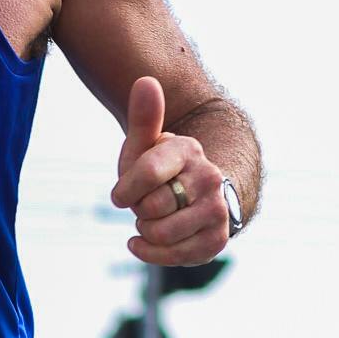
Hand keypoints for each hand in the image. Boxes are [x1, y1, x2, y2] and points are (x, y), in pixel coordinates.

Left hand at [110, 76, 231, 267]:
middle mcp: (209, 177)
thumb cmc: (160, 172)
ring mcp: (217, 209)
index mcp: (188, 150)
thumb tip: (145, 81)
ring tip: (156, 219)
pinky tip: (147, 242)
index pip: (147, 172)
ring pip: (161, 233)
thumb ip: (143, 118)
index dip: (126, 190)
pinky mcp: (217, 239)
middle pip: (152, 207)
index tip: (121, 194)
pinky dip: (151, 252)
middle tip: (148, 204)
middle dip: (139, 211)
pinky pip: (172, 256)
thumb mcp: (146, 146)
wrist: (195, 200)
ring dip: (147, 231)